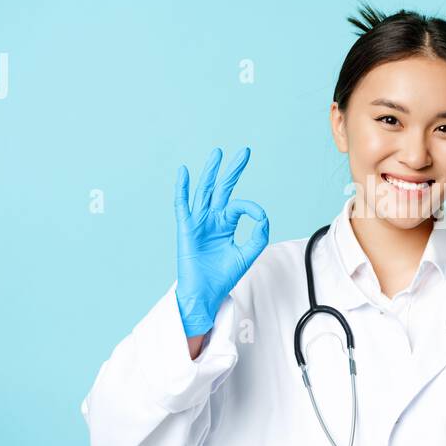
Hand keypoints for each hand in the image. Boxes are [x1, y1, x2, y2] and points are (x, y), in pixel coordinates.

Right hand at [174, 147, 268, 336]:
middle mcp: (212, 219)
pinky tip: (184, 172)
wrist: (205, 293)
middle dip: (232, 170)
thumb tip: (263, 216)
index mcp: (225, 224)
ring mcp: (198, 222)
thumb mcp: (247, 254)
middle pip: (222, 189)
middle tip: (244, 152)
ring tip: (218, 153)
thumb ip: (258, 235)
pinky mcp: (186, 229)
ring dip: (211, 172)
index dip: (252, 208)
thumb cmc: (223, 276)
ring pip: (204, 192)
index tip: (260, 218)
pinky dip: (182, 189)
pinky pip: (182, 205)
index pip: (240, 206)